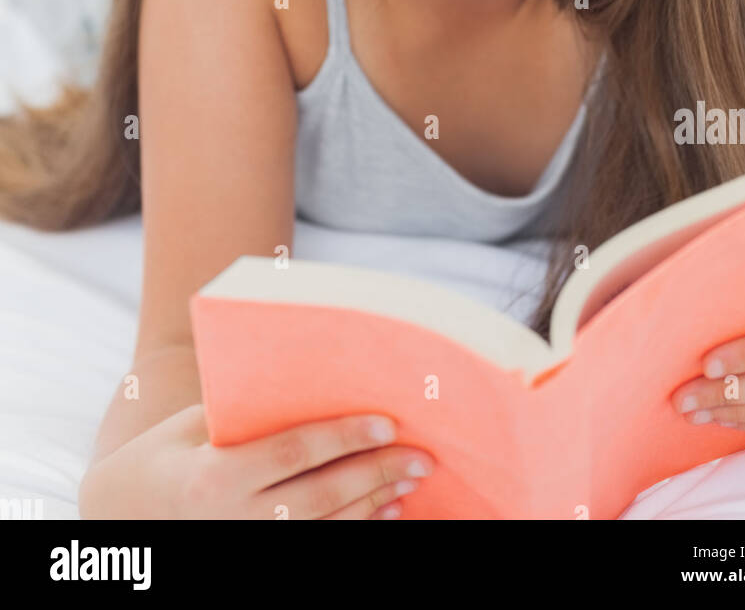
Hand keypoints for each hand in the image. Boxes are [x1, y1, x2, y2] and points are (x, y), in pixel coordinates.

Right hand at [79, 403, 433, 519]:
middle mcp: (232, 521)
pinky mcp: (255, 559)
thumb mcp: (192, 425)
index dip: (343, 438)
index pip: (293, 454)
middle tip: (421, 456)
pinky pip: (315, 547)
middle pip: (320, 497)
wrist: (122, 515)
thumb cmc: (162, 454)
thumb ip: (249, 415)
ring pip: (323, 530)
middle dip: (374, 474)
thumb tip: (318, 388)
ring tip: (411, 481)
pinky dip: (355, 530)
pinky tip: (386, 513)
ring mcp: (245, 548)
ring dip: (373, 506)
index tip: (387, 422)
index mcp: (214, 477)